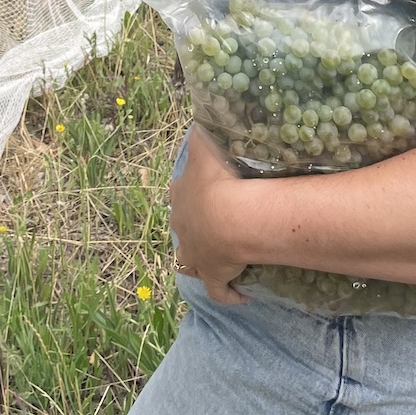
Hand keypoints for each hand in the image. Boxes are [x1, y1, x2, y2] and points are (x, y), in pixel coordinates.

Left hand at [169, 125, 250, 304]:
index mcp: (180, 196)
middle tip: (211, 225)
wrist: (227, 215)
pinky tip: (238, 296)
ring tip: (213, 258)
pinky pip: (218, 290)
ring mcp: (195, 253)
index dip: (185, 193)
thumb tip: (200, 118)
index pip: (177, 193)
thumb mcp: (205, 145)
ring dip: (198, 260)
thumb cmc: (216, 177)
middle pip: (182, 227)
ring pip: (189, 261)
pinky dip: (227, 294)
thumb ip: (201, 131)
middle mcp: (183, 226)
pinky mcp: (212, 274)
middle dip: (192, 227)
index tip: (198, 192)